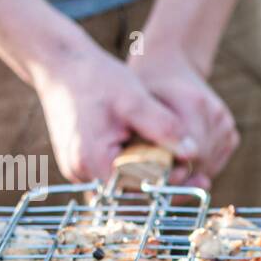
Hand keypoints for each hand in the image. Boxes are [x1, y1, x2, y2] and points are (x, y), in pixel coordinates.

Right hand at [31, 42, 197, 183]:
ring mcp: (80, 172)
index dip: (169, 186)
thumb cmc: (96, 78)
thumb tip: (193, 152)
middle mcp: (82, 174)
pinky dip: (137, 171)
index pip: (140, 191)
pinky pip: (115, 178)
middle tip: (199, 177)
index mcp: (93, 162)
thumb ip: (164, 127)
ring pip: (125, 188)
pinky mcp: (83, 166)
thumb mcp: (135, 99)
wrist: (61, 65)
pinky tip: (158, 157)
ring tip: (181, 165)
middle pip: (132, 194)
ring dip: (151, 179)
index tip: (194, 175)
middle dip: (163, 186)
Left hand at [129, 48, 239, 188]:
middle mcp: (217, 114)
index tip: (153, 173)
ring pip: (208, 168)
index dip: (172, 171)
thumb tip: (172, 172)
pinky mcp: (232, 135)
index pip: (190, 155)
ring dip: (188, 171)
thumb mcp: (140, 107)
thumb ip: (155, 137)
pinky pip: (215, 165)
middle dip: (179, 173)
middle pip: (200, 164)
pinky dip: (198, 167)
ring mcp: (227, 124)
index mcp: (195, 104)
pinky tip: (182, 154)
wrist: (170, 68)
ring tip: (168, 157)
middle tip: (157, 170)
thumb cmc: (148, 89)